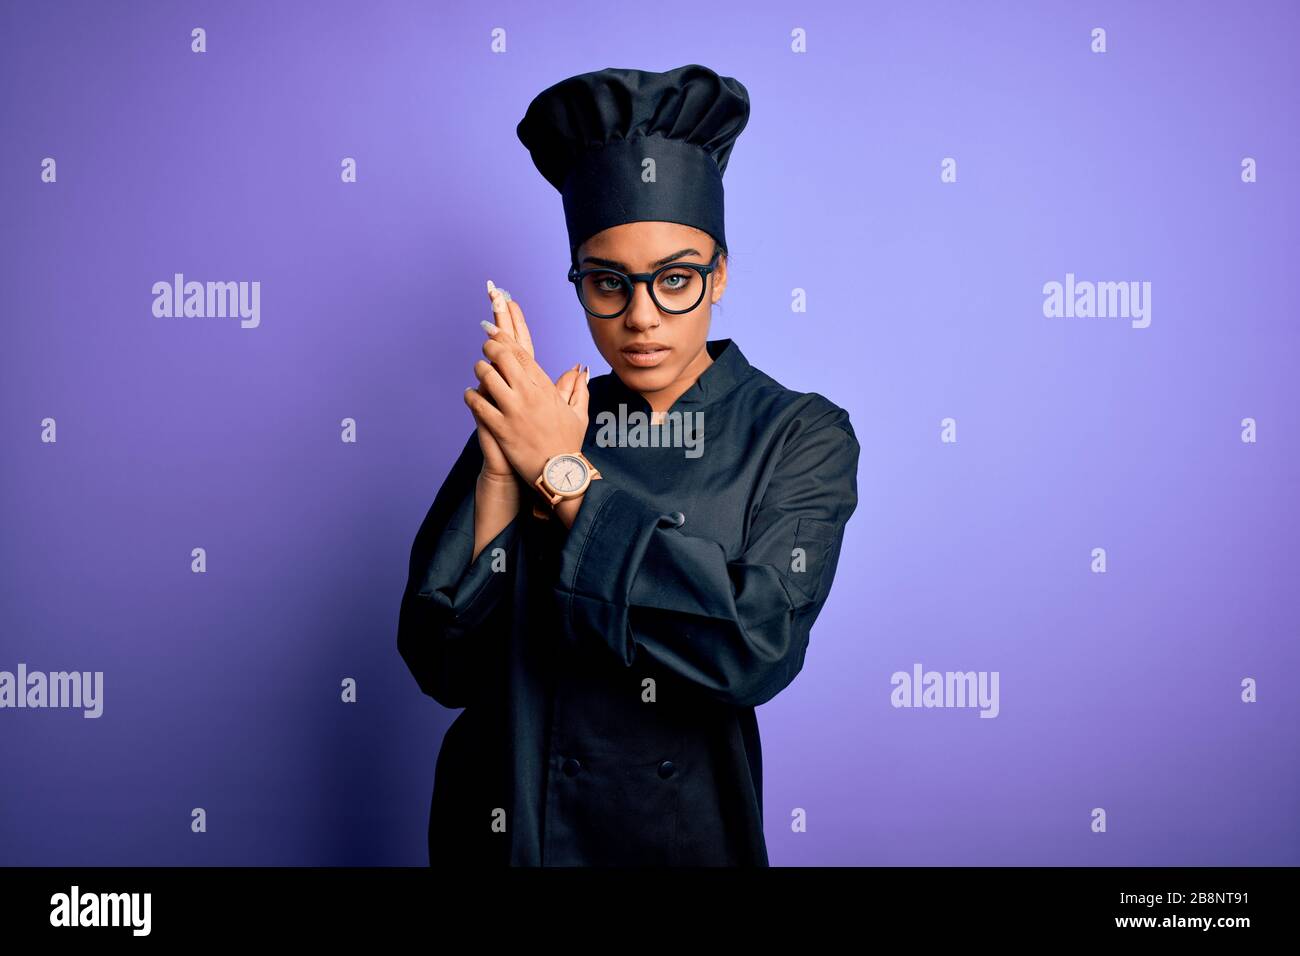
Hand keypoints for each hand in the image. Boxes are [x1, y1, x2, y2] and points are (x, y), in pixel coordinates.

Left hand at [464, 293, 589, 486]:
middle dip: (490, 347)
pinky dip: (471, 396)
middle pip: (503, 358)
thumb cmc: (569, 444)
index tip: (494, 328)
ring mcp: (513, 411)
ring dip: (480, 370)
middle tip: (485, 344)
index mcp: (546, 389)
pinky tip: (469, 394)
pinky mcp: (500, 428)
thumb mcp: (579, 414)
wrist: (559, 474)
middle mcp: (529, 395)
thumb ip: (578, 389)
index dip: (505, 338)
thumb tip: (580, 370)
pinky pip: (478, 405)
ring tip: (479, 370)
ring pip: (487, 378)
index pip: (522, 354)